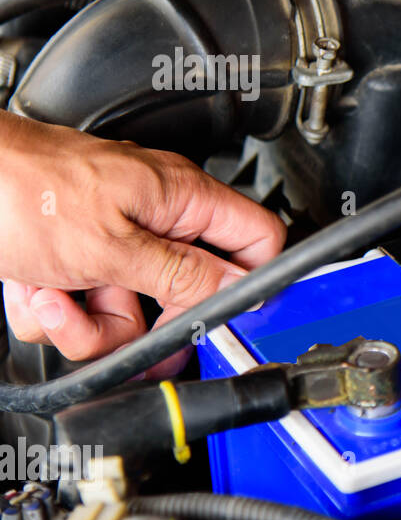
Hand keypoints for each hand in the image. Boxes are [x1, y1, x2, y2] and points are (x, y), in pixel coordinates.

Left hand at [0, 114, 285, 371]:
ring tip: (54, 297)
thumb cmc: (17, 189)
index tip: (222, 318)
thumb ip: (184, 275)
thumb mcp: (112, 248)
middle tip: (123, 330)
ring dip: (85, 322)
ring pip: (126, 311)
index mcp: (181, 198)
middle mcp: (153, 216)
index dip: (252, 284)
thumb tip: (240, 290)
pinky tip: (32, 288)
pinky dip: (52, 310)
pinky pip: (82, 306)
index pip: (257, 241)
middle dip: (143, 324)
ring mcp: (110, 238)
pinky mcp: (71, 257)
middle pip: (184, 295)